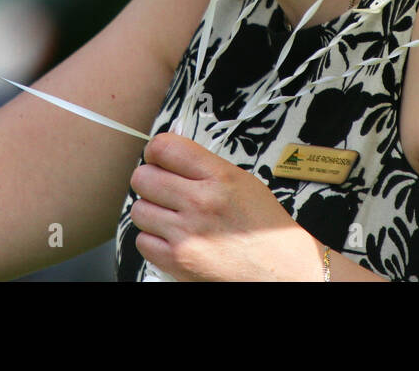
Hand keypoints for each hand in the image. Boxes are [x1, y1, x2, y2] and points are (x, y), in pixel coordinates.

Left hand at [129, 132, 323, 280]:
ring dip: (151, 210)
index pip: (164, 148)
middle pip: (143, 177)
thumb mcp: (242, 181)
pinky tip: (173, 236)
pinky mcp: (178, 261)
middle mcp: (200, 203)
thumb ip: (204, 166)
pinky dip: (153, 239)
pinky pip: (142, 241)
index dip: (156, 151)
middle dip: (151, 180)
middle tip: (164, 187)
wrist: (280, 269)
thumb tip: (168, 154)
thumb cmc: (264, 226)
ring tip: (172, 215)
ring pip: (138, 209)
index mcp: (219, 177)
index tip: (159, 158)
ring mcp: (186, 234)